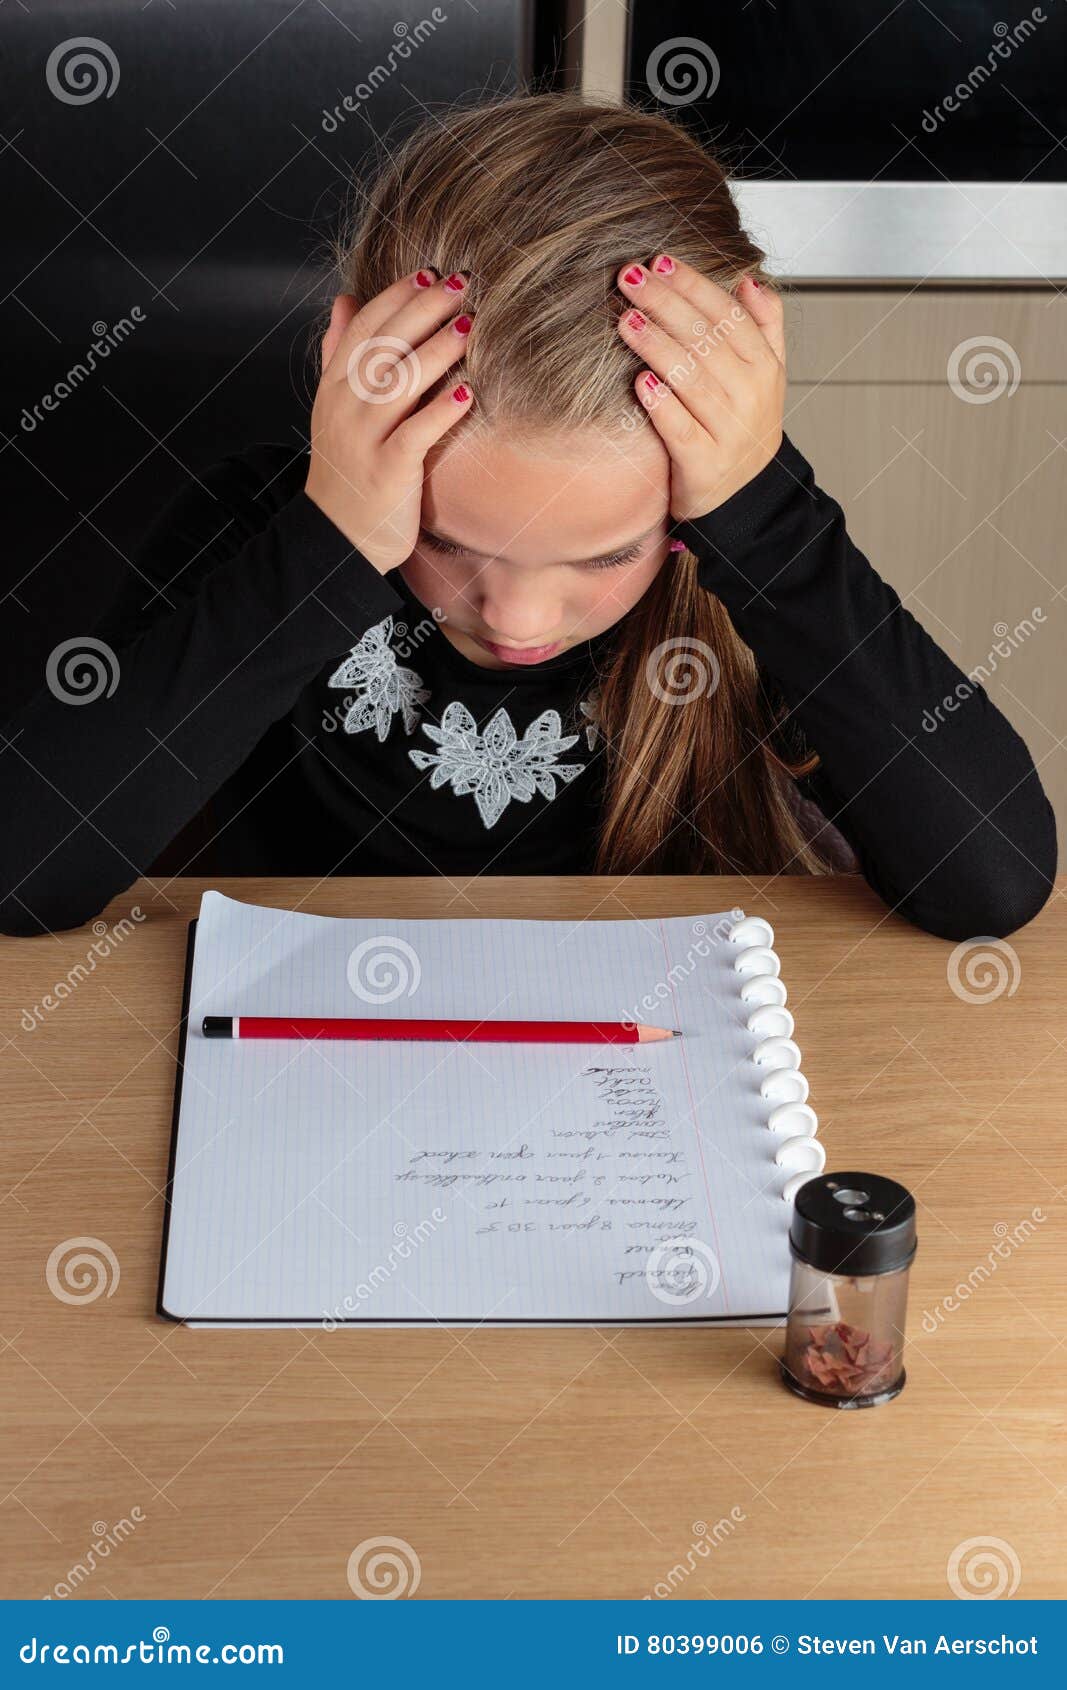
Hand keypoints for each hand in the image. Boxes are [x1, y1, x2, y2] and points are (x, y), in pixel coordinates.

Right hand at [305, 269, 474, 573]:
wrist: (339, 537)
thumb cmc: (350, 470)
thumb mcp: (336, 408)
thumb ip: (341, 353)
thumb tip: (344, 298)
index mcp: (334, 386)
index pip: (365, 326)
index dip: (397, 296)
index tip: (432, 272)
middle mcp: (345, 406)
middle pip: (385, 345)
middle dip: (424, 310)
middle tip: (463, 284)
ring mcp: (364, 438)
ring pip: (400, 382)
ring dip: (438, 351)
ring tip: (470, 325)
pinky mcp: (387, 471)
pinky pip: (416, 433)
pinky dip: (442, 411)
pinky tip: (469, 392)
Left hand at [614, 256, 785, 522]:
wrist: (746, 496)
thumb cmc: (743, 426)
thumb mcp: (766, 375)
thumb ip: (764, 325)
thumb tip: (748, 281)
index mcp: (765, 368)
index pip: (729, 316)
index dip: (695, 286)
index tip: (661, 261)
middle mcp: (751, 396)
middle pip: (706, 341)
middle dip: (667, 304)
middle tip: (631, 278)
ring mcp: (728, 431)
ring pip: (692, 380)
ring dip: (658, 347)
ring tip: (627, 320)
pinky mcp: (704, 464)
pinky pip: (681, 429)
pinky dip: (662, 405)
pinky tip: (640, 381)